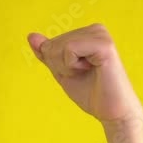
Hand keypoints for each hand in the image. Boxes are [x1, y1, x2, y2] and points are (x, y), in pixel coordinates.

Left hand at [27, 24, 142, 123]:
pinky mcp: (104, 45)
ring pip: (59, 46)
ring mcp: (101, 35)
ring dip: (67, 67)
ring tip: (88, 73)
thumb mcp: (61, 71)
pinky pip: (69, 49)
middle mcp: (96, 29)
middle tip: (83, 75)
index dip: (55, 65)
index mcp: (87, 33)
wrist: (112, 112)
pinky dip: (72, 66)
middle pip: (53, 44)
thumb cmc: (90, 93)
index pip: (50, 44)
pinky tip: (92, 70)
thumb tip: (31, 36)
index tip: (77, 73)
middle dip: (60, 66)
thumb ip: (47, 54)